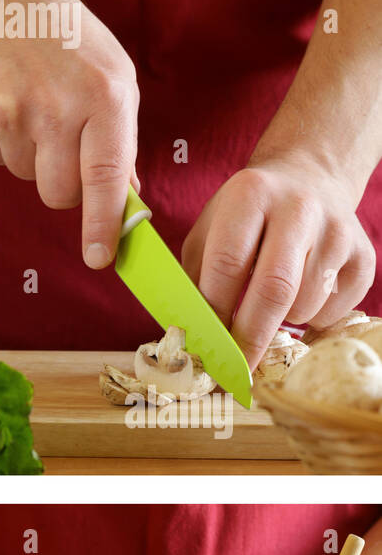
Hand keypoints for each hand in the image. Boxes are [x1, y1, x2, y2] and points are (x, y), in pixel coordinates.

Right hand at [0, 0, 137, 269]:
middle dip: (62, 183)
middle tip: (62, 141)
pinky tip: (7, 106)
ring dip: (31, 157)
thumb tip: (123, 202)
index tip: (99, 259)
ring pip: (25, 179)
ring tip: (32, 107)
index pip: (104, 177)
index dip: (101, 224)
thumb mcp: (112, 79)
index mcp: (104, 95)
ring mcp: (10, 114)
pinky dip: (2, 143)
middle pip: (58, 194)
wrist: (3, 2)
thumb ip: (120, 143)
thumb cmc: (68, 44)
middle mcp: (57, 107)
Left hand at [182, 155, 375, 366]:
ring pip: (306, 305)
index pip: (227, 266)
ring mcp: (338, 231)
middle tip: (232, 372)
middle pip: (274, 289)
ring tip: (266, 311)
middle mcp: (299, 208)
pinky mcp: (363, 255)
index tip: (204, 348)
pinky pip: (333, 312)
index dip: (213, 314)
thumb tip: (190, 341)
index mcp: (250, 196)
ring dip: (280, 326)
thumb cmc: (245, 222)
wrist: (309, 181)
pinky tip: (298, 299)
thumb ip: (193, 283)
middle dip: (249, 339)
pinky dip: (309, 321)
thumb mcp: (207, 236)